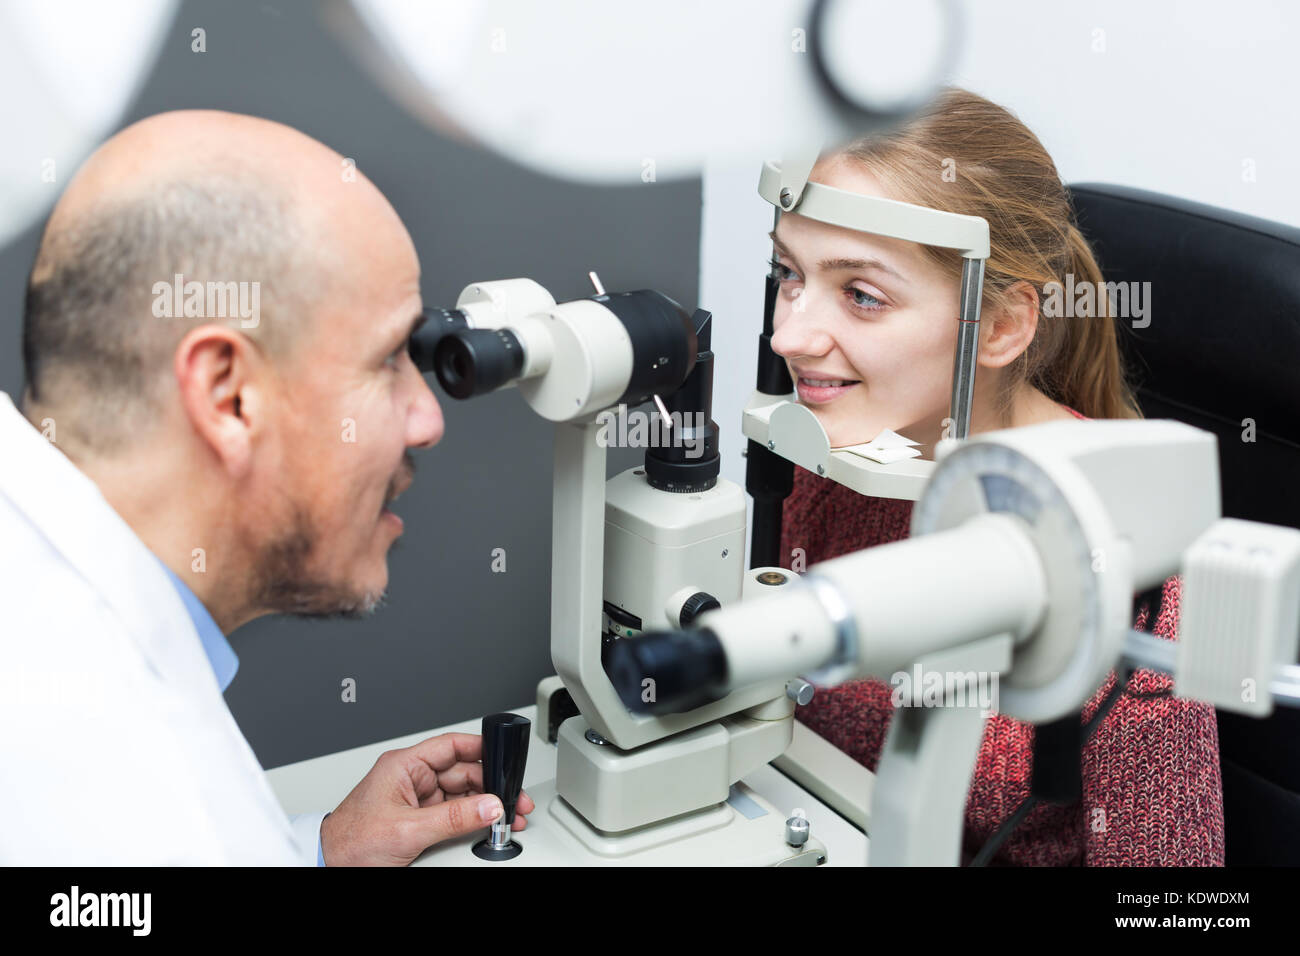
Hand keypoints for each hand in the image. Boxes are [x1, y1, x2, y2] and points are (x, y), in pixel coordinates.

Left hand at [319, 732, 534, 865]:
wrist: (330, 866)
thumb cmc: (351, 843)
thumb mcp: (408, 830)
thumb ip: (453, 818)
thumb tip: (489, 806)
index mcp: (404, 765)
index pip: (451, 746)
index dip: (481, 749)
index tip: (506, 758)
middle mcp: (412, 778)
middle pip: (463, 773)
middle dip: (490, 787)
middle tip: (512, 802)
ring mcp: (416, 799)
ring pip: (461, 795)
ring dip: (483, 806)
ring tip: (504, 818)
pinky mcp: (419, 819)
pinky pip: (452, 814)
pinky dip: (471, 820)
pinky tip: (484, 826)